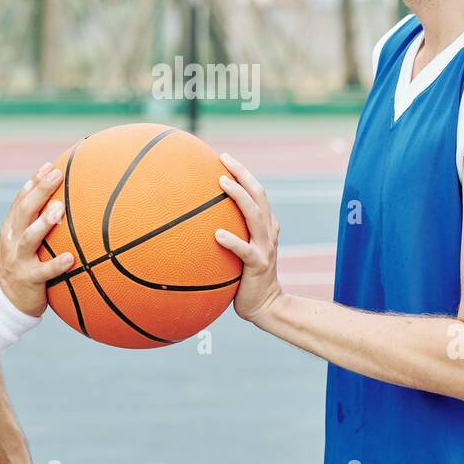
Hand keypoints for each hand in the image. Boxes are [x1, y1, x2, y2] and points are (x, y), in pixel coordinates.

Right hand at [0, 162, 73, 317]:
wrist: (3, 302)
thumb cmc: (22, 266)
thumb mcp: (23, 242)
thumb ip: (37, 224)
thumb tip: (65, 203)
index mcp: (12, 229)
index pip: (21, 200)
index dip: (34, 182)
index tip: (49, 166)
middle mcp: (13, 241)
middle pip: (24, 211)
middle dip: (40, 191)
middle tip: (58, 175)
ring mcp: (19, 260)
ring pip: (29, 238)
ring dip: (44, 223)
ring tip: (60, 210)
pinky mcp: (28, 280)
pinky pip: (43, 272)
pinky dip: (56, 265)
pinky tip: (71, 259)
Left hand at [213, 152, 283, 323]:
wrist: (266, 306)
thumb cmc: (246, 280)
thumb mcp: (240, 253)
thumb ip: (229, 236)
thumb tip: (195, 225)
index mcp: (265, 226)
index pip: (256, 193)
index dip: (243, 173)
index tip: (224, 158)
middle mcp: (268, 232)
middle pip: (259, 195)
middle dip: (243, 174)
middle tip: (224, 159)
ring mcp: (265, 247)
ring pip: (255, 215)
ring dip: (239, 196)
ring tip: (222, 183)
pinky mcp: (258, 265)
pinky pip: (244, 250)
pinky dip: (232, 240)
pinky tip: (217, 233)